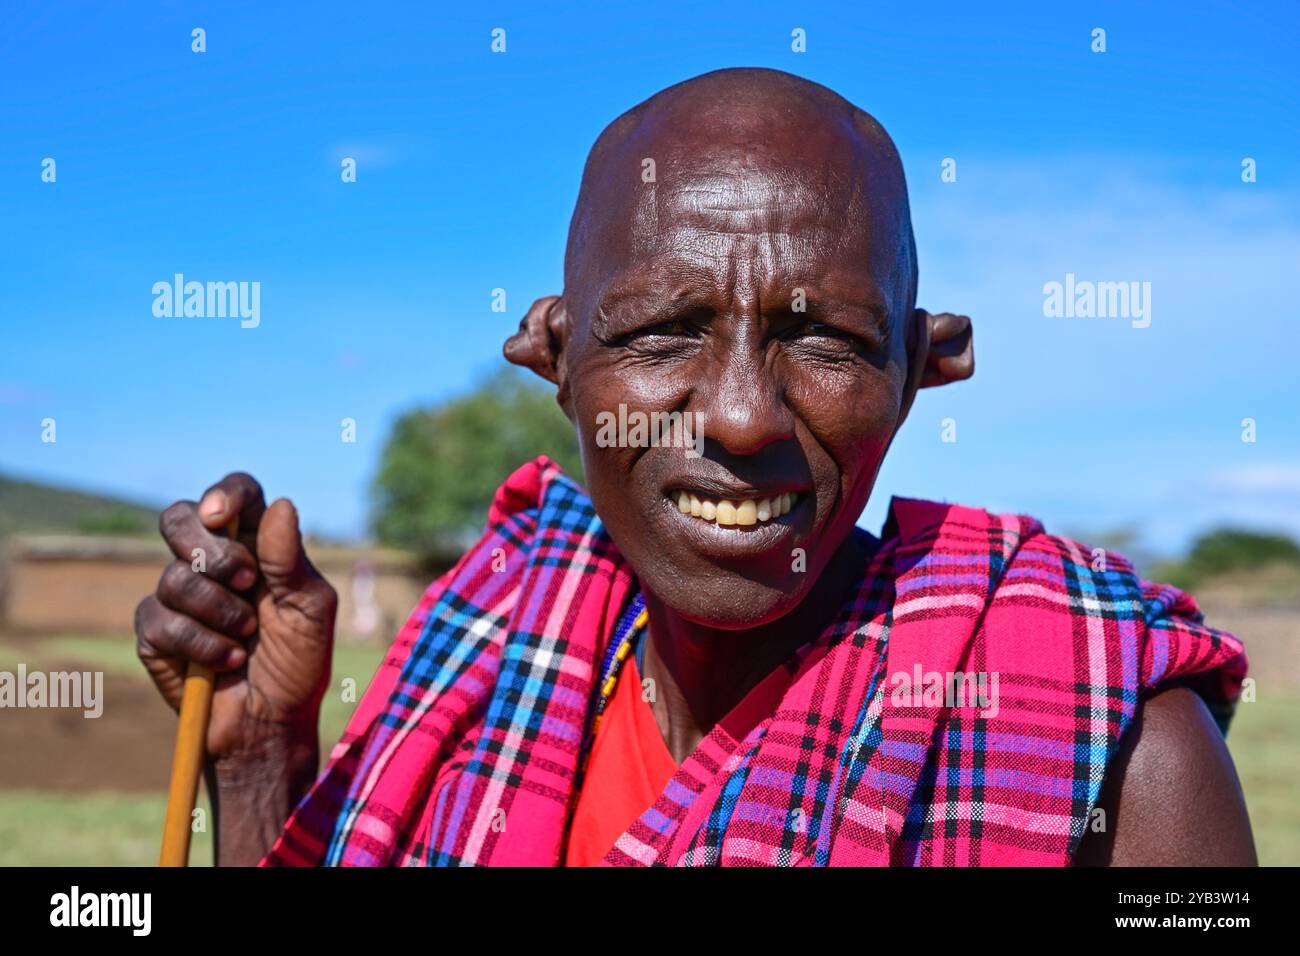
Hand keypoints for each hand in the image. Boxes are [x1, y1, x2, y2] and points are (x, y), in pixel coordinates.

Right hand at [135, 473, 337, 764]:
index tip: (222, 516)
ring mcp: (179, 596)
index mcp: (256, 547)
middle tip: (247, 583)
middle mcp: (213, 564)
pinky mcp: (155, 632)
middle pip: (179, 519)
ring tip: (247, 637)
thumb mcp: (310, 610)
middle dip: (211, 552)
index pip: (235, 495)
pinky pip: (160, 618)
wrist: (272, 722)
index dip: (224, 495)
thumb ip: (289, 560)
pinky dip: (202, 643)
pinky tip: (227, 661)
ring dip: (220, 611)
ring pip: (176, 575)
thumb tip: (280, 504)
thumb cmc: (299, 664)